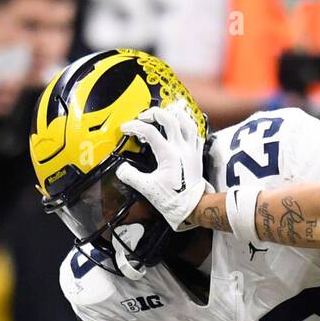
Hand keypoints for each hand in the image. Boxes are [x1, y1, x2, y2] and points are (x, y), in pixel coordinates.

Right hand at [115, 103, 210, 231]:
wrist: (193, 208)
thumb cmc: (172, 199)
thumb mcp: (147, 188)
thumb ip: (131, 176)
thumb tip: (121, 169)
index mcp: (168, 154)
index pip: (149, 131)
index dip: (134, 126)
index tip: (126, 129)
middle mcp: (181, 148)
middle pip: (169, 119)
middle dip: (154, 113)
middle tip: (144, 117)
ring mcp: (192, 150)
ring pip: (188, 122)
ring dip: (175, 114)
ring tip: (165, 112)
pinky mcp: (198, 155)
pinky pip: (196, 134)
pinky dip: (188, 127)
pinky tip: (181, 128)